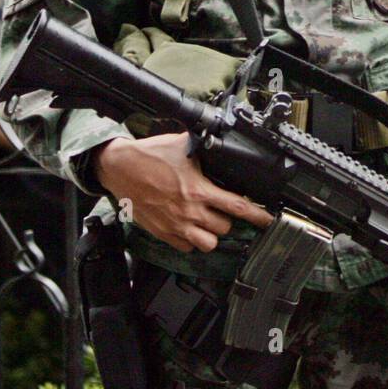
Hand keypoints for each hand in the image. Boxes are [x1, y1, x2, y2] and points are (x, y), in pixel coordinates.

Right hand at [94, 133, 273, 252]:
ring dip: (212, 235)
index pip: (238, 208)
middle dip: (229, 220)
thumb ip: (205, 148)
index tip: (268, 221)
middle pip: (224, 228)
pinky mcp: (162, 233)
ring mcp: (176, 225)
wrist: (119, 168)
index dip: (258, 217)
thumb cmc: (149, 156)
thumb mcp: (184, 146)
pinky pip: (186, 247)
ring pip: (208, 244)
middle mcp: (190, 211)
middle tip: (224, 211)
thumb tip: (220, 140)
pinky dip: (192, 241)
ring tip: (209, 223)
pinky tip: (191, 228)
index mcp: (199, 190)